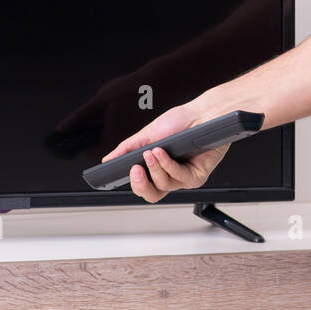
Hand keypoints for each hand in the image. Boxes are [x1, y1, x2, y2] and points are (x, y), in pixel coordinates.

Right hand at [99, 100, 230, 202]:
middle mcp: (170, 176)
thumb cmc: (180, 123)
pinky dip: (168, 165)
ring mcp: (184, 178)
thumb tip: (108, 160)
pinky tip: (163, 152)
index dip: (134, 183)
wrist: (202, 114)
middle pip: (152, 195)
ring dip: (155, 168)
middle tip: (135, 169)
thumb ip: (127, 149)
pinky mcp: (197, 176)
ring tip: (152, 151)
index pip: (142, 186)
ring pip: (164, 185)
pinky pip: (179, 177)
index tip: (127, 170)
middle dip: (141, 184)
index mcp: (157, 169)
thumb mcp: (147, 135)